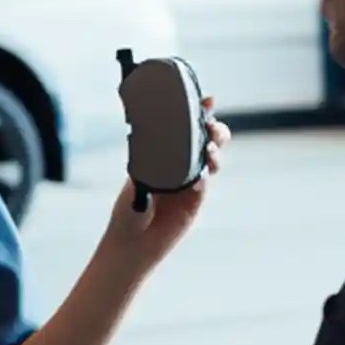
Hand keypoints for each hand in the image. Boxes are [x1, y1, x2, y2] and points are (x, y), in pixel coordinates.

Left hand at [106, 96, 231, 269]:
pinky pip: (204, 183)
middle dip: (215, 129)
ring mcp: (191, 182)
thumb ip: (146, 162)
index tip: (207, 100)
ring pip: (212, 159)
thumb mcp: (135, 179)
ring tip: (209, 150)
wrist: (132, 243)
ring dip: (215, 150)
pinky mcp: (195, 201)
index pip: (186, 128)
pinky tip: (201, 173)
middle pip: (208, 140)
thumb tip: (150, 141)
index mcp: (165, 154)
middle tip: (211, 126)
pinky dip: (205, 174)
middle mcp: (181, 165)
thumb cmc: (128, 211)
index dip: (199, 113)